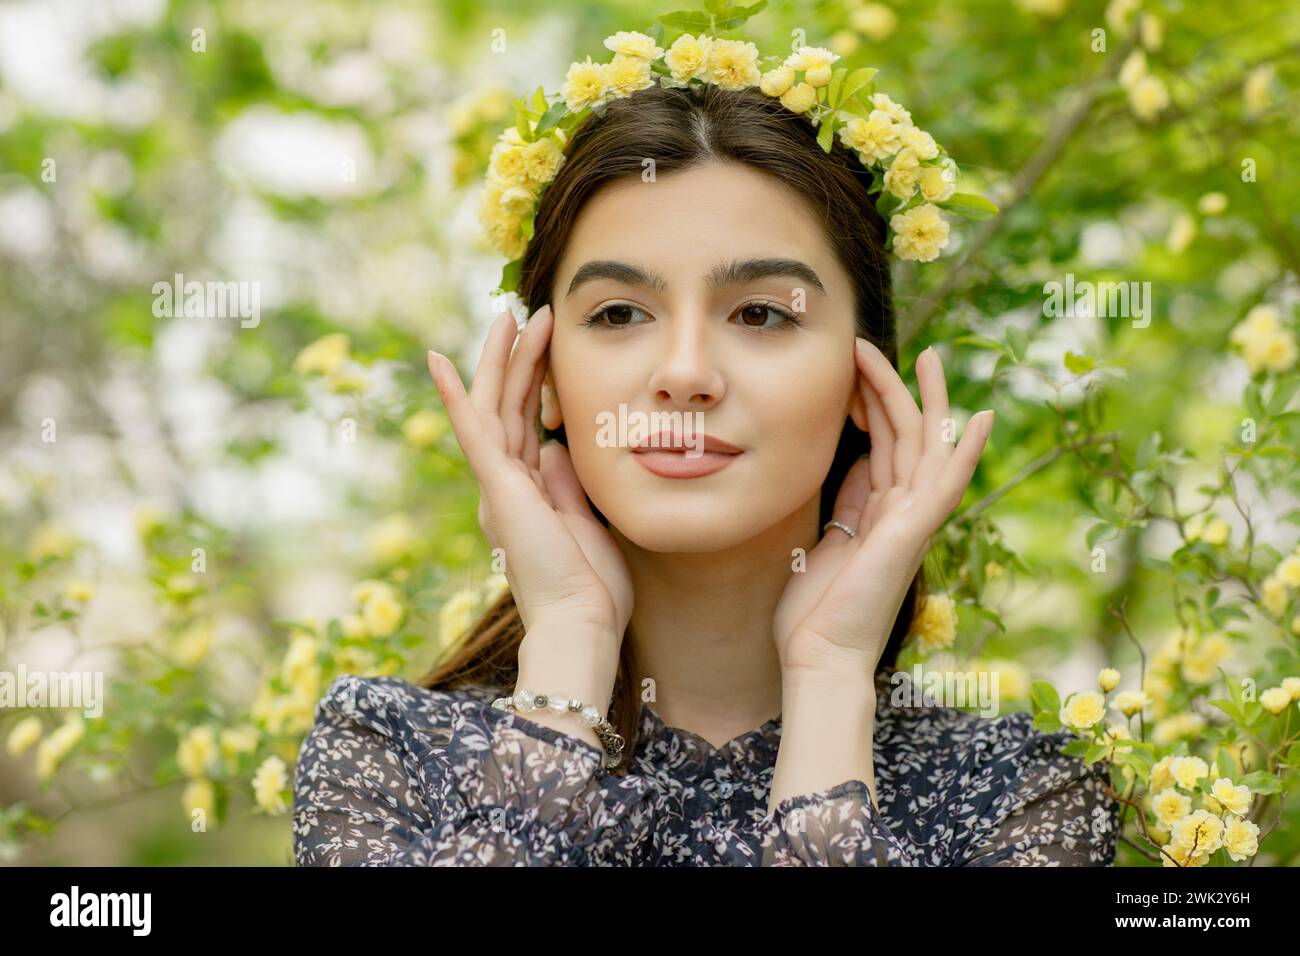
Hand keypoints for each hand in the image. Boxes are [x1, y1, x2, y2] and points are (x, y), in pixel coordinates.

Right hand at [426, 304, 632, 645]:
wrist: (581, 624)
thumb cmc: (592, 588)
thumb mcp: (585, 521)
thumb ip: (566, 482)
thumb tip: (557, 444)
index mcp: (527, 494)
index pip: (525, 425)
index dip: (533, 383)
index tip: (544, 345)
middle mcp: (505, 486)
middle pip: (507, 407)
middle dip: (518, 359)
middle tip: (526, 314)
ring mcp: (497, 486)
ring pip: (493, 407)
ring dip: (504, 360)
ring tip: (513, 316)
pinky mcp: (496, 488)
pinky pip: (473, 431)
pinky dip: (455, 394)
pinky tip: (440, 359)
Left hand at [772, 338, 993, 677]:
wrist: (819, 659)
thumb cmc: (813, 615)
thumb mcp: (823, 543)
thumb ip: (843, 507)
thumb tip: (849, 470)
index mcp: (877, 515)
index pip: (880, 447)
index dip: (870, 405)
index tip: (856, 370)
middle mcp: (900, 514)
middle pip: (905, 437)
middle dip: (897, 389)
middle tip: (882, 345)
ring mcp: (911, 523)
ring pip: (923, 448)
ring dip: (924, 400)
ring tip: (927, 356)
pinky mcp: (913, 534)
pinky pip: (943, 484)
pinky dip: (964, 452)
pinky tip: (977, 418)